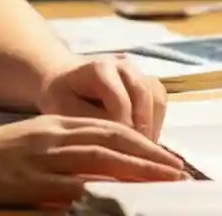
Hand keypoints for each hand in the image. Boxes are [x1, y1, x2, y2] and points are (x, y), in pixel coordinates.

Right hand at [0, 114, 187, 206]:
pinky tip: (123, 194)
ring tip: (165, 179)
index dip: (141, 141)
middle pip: (111, 139)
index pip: (108, 127)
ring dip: (138, 168)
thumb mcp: (31, 143)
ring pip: (100, 158)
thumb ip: (65, 151)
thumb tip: (101, 169)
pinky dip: (102, 187)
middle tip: (178, 168)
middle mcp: (53, 137)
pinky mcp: (32, 182)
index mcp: (54, 125)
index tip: (166, 155)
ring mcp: (43, 159)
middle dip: (149, 154)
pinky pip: (74, 184)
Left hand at [35, 55, 168, 140]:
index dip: (124, 128)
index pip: (120, 99)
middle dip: (143, 127)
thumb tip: (116, 143)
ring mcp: (138, 71)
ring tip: (142, 152)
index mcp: (99, 68)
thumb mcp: (64, 111)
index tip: (123, 153)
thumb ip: (90, 123)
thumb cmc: (61, 98)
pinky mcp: (147, 81)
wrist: (63, 80)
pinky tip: (144, 141)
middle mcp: (122, 65)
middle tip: (139, 156)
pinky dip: (156, 122)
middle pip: (143, 93)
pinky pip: (160, 101)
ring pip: (156, 97)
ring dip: (153, 125)